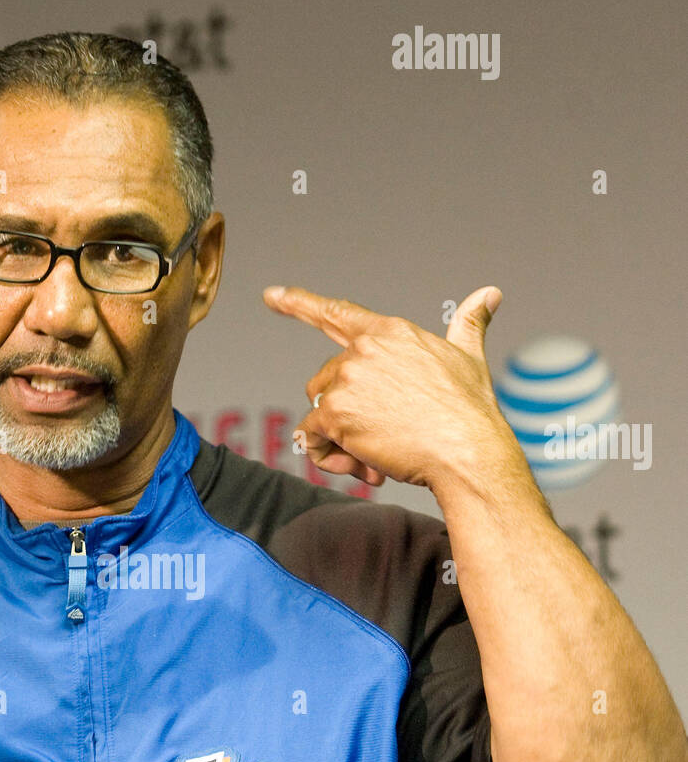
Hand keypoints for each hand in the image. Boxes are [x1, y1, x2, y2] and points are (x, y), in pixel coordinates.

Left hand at [263, 283, 519, 493]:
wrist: (467, 451)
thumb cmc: (470, 411)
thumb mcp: (468, 358)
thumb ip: (468, 325)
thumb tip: (489, 293)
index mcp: (390, 332)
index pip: (336, 313)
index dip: (299, 303)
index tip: (271, 295)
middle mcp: (362, 350)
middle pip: (326, 382)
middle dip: (344, 413)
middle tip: (381, 441)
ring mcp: (346, 379)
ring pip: (319, 413)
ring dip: (339, 440)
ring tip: (377, 458)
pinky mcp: (334, 412)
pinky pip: (311, 437)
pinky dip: (329, 458)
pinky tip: (363, 468)